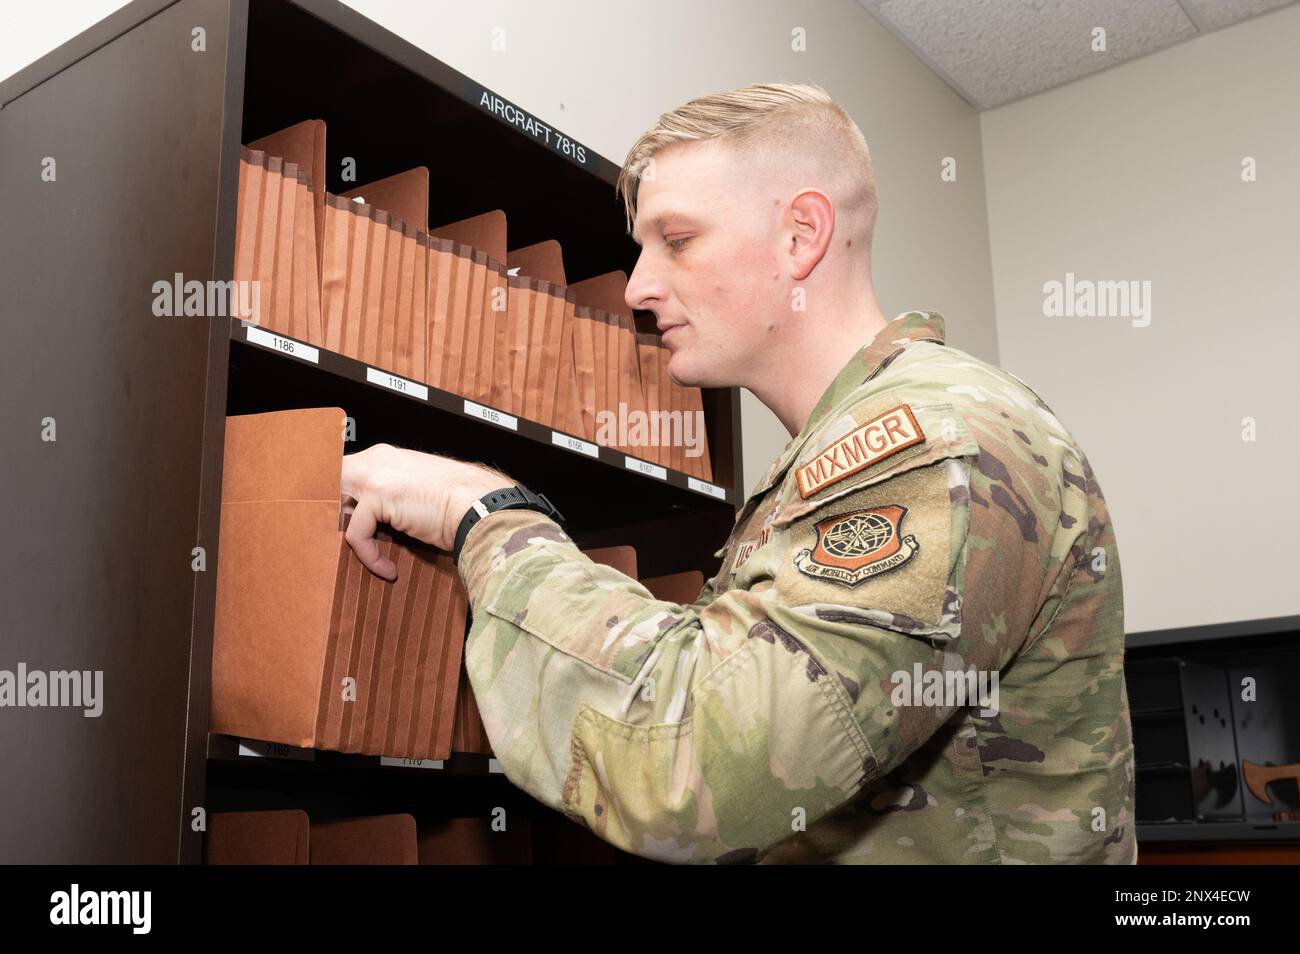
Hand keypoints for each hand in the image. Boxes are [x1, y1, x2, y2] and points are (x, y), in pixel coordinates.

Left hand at [340, 443, 512, 579]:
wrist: (481, 507)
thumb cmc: (457, 508)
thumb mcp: (415, 496)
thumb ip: (389, 499)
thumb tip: (363, 522)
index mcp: (385, 457)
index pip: (341, 475)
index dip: (336, 503)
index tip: (339, 529)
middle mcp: (376, 458)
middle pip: (327, 484)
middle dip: (330, 515)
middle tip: (347, 544)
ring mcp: (375, 473)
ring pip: (336, 508)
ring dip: (349, 536)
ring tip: (369, 555)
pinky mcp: (378, 493)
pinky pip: (356, 533)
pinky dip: (370, 556)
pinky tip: (389, 569)